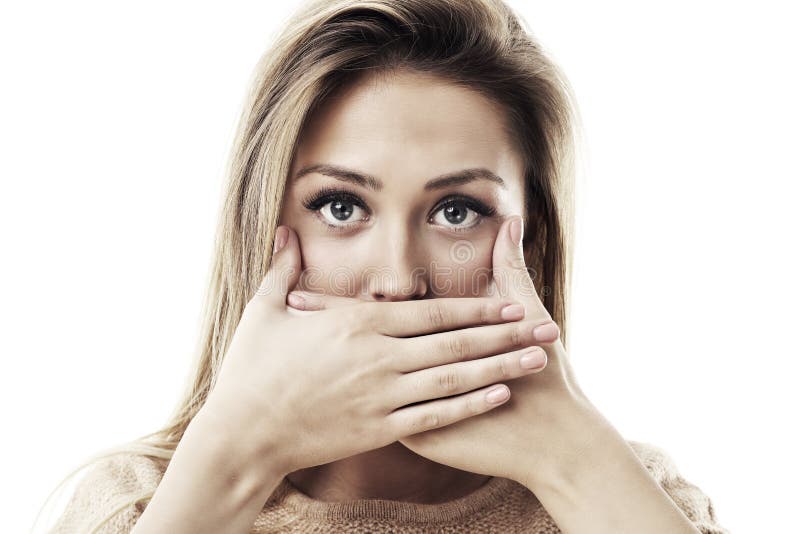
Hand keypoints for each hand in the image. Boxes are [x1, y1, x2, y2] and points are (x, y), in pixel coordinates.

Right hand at [201, 224, 561, 481]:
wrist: (242, 433)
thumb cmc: (251, 371)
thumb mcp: (263, 311)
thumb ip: (284, 269)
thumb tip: (286, 232)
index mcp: (358, 325)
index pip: (431, 312)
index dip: (476, 308)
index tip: (510, 302)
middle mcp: (378, 358)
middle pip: (455, 343)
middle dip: (503, 334)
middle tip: (544, 326)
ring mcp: (382, 396)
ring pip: (454, 378)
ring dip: (500, 367)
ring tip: (536, 360)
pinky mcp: (378, 429)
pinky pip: (434, 415)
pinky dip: (470, 404)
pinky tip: (499, 395)